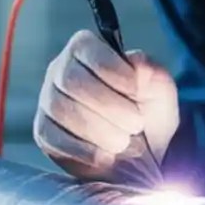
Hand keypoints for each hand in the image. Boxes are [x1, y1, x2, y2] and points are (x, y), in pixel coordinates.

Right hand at [34, 30, 178, 185]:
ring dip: (100, 130)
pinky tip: (107, 155)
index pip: (86, 48)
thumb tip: (135, 62)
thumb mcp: (160, 89)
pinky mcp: (45, 133)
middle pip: (72, 81)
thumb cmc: (150, 111)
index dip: (114, 71)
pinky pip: (54, 139)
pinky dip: (85, 150)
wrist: (146, 152)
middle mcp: (60, 71)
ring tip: (124, 140)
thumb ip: (150, 72)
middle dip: (110, 106)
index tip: (137, 92)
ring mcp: (49, 102)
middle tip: (136, 124)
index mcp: (87, 50)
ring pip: (61, 109)